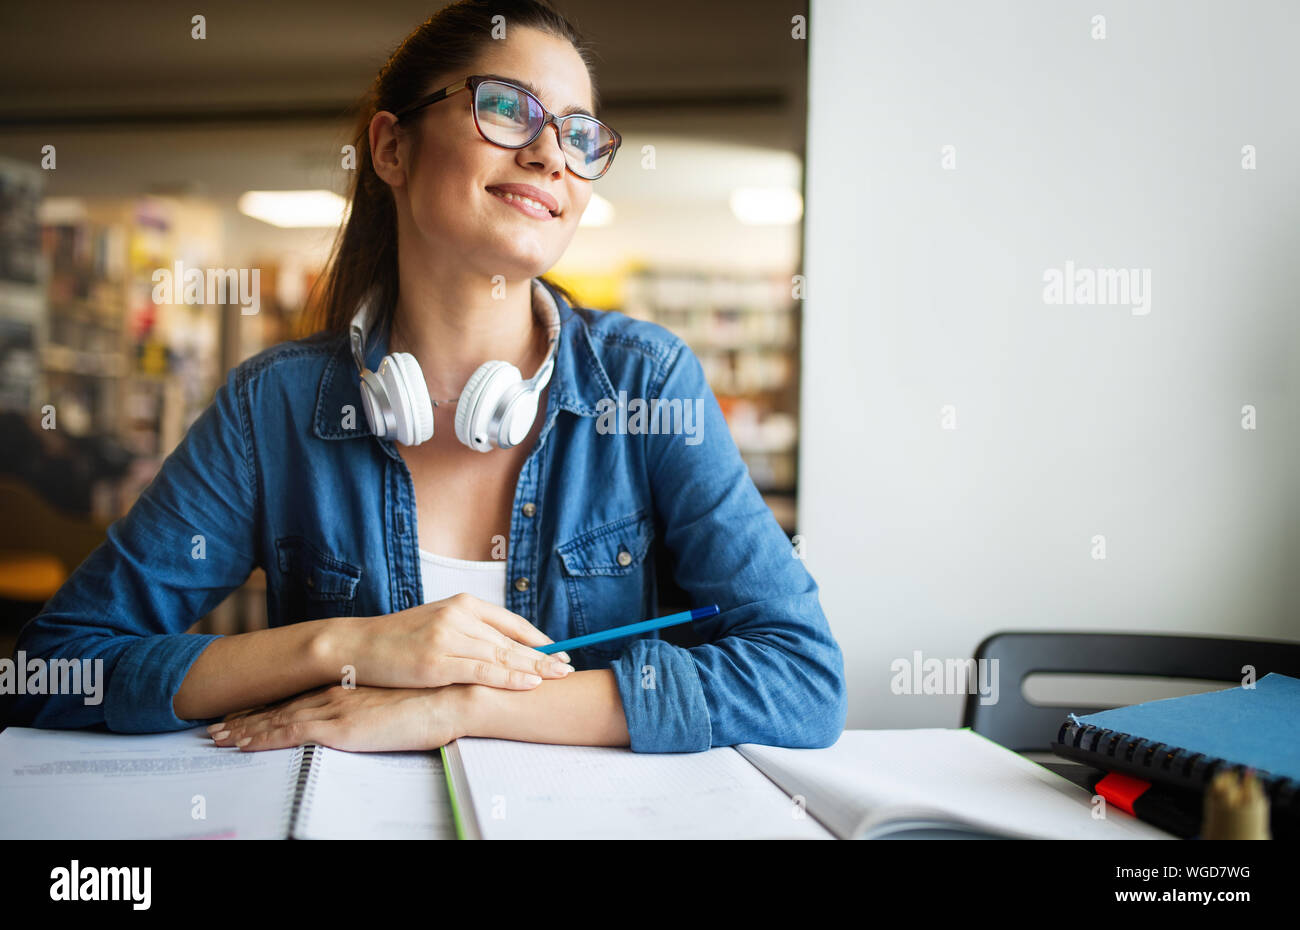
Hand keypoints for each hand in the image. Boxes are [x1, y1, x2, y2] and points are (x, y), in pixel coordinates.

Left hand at [206, 684, 469, 751]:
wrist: (450, 698)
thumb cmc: (435, 700)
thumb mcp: (399, 698)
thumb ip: (379, 704)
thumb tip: (375, 713)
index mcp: (350, 686)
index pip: (300, 696)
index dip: (270, 704)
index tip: (247, 709)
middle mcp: (335, 693)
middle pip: (280, 706)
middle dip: (246, 716)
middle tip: (217, 723)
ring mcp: (334, 709)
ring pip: (275, 719)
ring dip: (243, 729)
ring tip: (216, 736)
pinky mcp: (337, 727)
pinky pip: (287, 734)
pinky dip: (260, 738)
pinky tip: (240, 744)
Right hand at [325, 592, 572, 690]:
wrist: (358, 645)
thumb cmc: (399, 638)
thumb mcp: (438, 623)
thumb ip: (469, 630)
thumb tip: (503, 648)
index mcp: (462, 603)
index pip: (511, 622)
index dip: (538, 640)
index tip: (560, 652)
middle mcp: (459, 616)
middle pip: (511, 640)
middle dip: (544, 656)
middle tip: (569, 669)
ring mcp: (448, 638)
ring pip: (502, 655)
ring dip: (534, 668)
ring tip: (558, 678)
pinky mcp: (438, 661)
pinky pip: (483, 671)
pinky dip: (509, 678)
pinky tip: (529, 683)